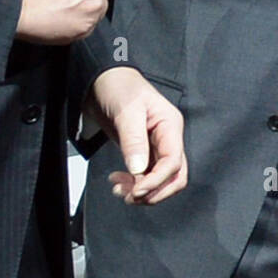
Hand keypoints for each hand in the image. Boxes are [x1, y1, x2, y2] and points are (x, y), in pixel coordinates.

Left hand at [85, 66, 187, 204]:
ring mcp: (156, 146)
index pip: (174, 162)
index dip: (157, 180)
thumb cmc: (119, 87)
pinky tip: (117, 182)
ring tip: (118, 189)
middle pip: (174, 177)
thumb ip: (133, 140)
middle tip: (130, 197)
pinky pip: (146, 176)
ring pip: (160, 180)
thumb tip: (138, 171)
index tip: (137, 190)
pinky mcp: (144, 152)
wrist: (103, 80)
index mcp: (170, 126)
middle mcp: (168, 138)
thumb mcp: (127, 111)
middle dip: (154, 191)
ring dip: (142, 191)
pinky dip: (133, 184)